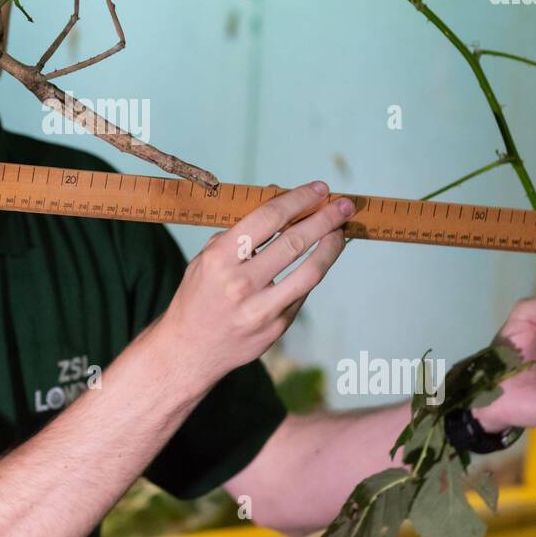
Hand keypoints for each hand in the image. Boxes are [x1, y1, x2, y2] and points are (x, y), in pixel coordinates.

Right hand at [157, 181, 351, 388]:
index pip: (268, 218)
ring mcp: (260, 309)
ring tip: (340, 232)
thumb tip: (281, 198)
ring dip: (331, 247)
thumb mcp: (208, 257)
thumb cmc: (200, 294)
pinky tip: (319, 260)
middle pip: (295, 241)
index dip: (299, 199)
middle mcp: (240, 283)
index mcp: (219, 258)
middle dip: (325, 219)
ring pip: (310, 271)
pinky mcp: (276, 327)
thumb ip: (242, 231)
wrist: (190, 347)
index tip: (320, 189)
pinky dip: (314, 272)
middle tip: (345, 205)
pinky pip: (303, 293)